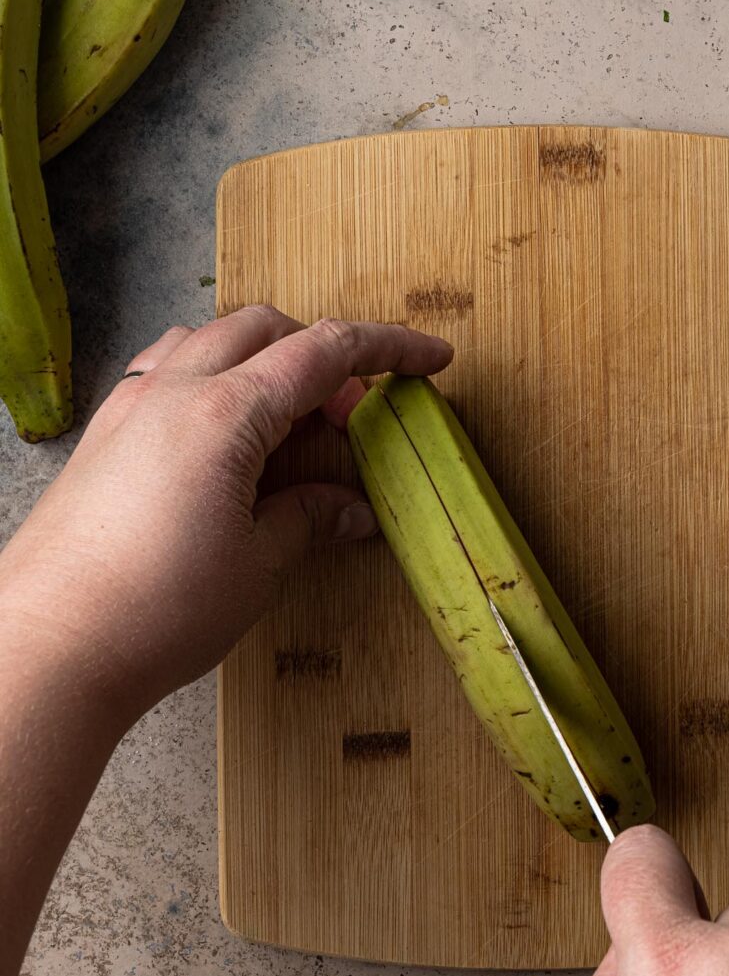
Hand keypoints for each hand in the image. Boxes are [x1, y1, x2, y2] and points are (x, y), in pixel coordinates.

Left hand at [0, 307, 452, 721]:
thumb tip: (350, 510)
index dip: (389, 350)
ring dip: (261, 359)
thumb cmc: (154, 610)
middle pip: (266, 329)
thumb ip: (308, 519)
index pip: (325, 352)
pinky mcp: (102, 437)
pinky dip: (210, 379)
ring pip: (209, 339)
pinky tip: (221, 436)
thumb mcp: (257, 566)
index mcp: (225, 412)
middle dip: (322, 355)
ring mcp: (129, 407)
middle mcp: (173, 390)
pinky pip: (164, 371)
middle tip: (352, 418)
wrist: (50, 646)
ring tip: (286, 421)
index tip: (432, 359)